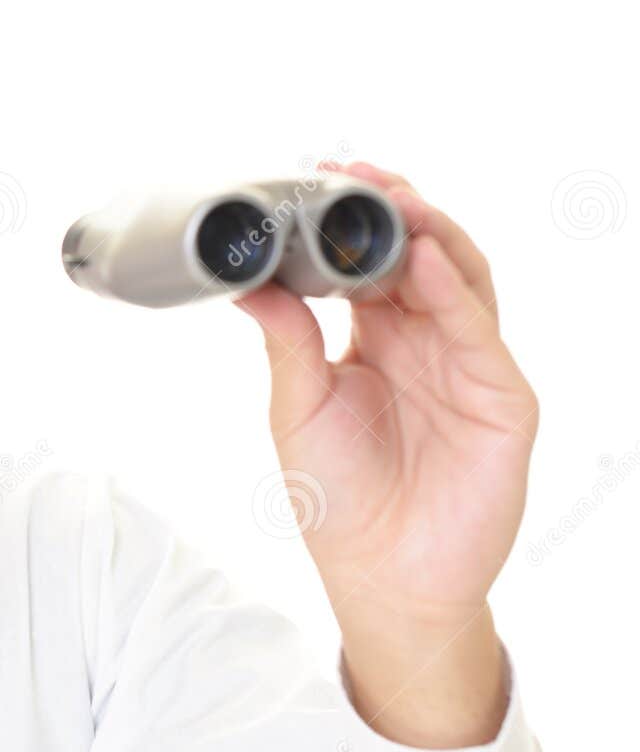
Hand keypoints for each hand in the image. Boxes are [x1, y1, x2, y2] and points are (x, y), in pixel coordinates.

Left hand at [234, 162, 537, 746]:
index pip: (373, 260)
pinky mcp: (501, 401)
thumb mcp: (298, 409)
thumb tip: (249, 282)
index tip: (320, 177)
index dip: (354, 219)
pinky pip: (480, 335)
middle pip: (423, 255)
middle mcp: (428, 342)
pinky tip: (425, 262)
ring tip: (394, 199)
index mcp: (379, 338)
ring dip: (431, 235)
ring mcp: (469, 367)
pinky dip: (454, 295)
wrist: (381, 578)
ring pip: (462, 281)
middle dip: (394, 209)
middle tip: (356, 172)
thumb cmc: (340, 497)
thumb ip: (287, 343)